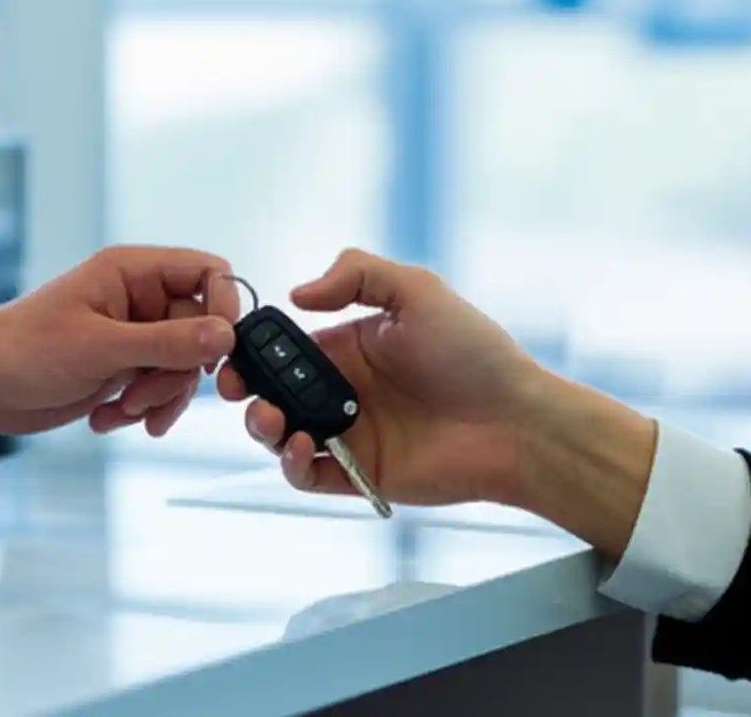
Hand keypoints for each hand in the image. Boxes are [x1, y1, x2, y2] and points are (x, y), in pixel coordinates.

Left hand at [0, 245, 239, 445]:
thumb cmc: (21, 350)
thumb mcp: (102, 347)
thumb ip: (169, 342)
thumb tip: (226, 335)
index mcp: (132, 271)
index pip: (207, 273)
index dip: (224, 308)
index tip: (218, 350)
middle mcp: (137, 299)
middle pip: (200, 329)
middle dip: (179, 372)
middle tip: (146, 395)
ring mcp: (131, 335)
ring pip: (183, 366)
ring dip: (159, 397)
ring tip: (123, 411)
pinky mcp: (122, 367)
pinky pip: (158, 388)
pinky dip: (141, 409)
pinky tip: (108, 418)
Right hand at [218, 249, 655, 556]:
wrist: (516, 423)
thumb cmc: (474, 353)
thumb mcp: (418, 291)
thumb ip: (357, 275)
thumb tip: (298, 295)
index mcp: (349, 347)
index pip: (285, 348)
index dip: (254, 349)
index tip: (235, 348)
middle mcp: (343, 391)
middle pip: (272, 392)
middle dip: (243, 390)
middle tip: (234, 388)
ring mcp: (348, 434)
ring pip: (280, 435)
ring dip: (262, 427)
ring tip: (271, 419)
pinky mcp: (358, 474)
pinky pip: (308, 475)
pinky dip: (293, 464)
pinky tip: (305, 446)